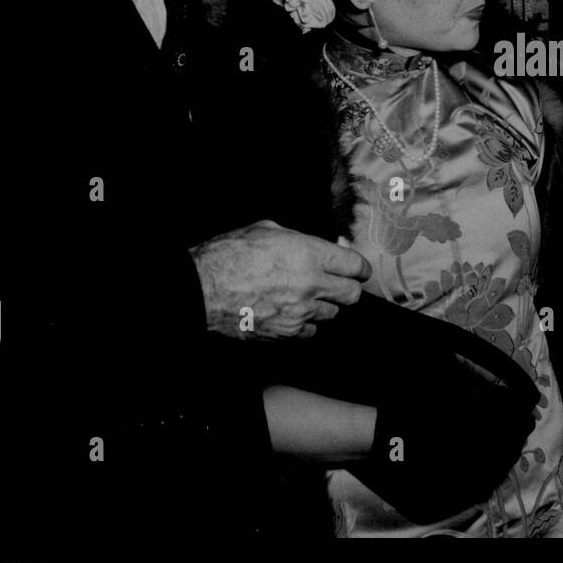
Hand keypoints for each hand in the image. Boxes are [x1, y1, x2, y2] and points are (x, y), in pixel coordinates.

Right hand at [192, 221, 370, 339]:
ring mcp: (300, 312)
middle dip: (348, 289)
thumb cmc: (229, 255)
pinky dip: (305, 325)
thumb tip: (318, 245)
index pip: (355, 265)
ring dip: (324, 306)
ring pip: (332, 315)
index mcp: (309, 254)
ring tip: (305, 298)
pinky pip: (310, 332)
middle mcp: (311, 284)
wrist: (202, 288)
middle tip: (338, 285)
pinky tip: (292, 314)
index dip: (360, 268)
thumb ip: (299, 239)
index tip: (359, 270)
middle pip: (352, 295)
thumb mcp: (268, 230)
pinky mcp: (286, 333)